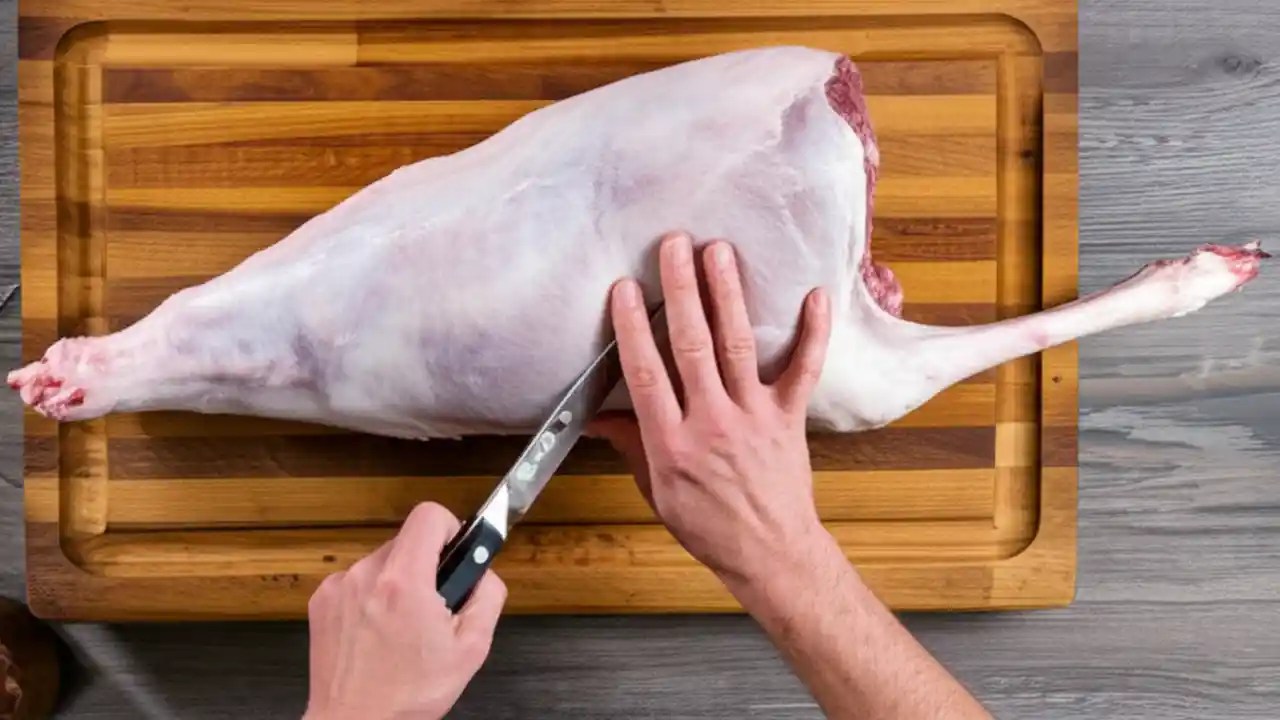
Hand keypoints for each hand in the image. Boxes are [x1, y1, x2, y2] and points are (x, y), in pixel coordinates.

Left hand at [304, 502, 506, 719]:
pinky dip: (371, 597)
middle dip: (426, 565)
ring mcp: (339, 587)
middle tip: (433, 605)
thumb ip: (488, 596)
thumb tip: (485, 571)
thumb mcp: (471, 649)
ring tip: (403, 626)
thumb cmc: (408, 696)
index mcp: (404, 582)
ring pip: (382, 562)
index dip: (449, 528)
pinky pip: (357, 581)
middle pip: (406, 540)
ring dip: (398, 582)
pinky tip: (378, 632)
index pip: (429, 514)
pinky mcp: (322, 601)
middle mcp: (366, 576)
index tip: (453, 551)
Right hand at [590, 232, 832, 587]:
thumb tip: (597, 415)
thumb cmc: (709, 525)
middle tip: (673, 244)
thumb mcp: (656, 491)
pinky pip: (803, 370)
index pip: (646, 375)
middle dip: (681, 292)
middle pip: (691, 347)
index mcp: (671, 443)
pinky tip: (815, 294)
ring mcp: (753, 417)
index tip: (626, 288)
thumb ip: (632, 444)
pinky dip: (813, 332)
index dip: (634, 328)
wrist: (769, 553)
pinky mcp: (788, 418)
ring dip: (728, 295)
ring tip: (718, 251)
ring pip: (737, 347)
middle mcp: (711, 422)